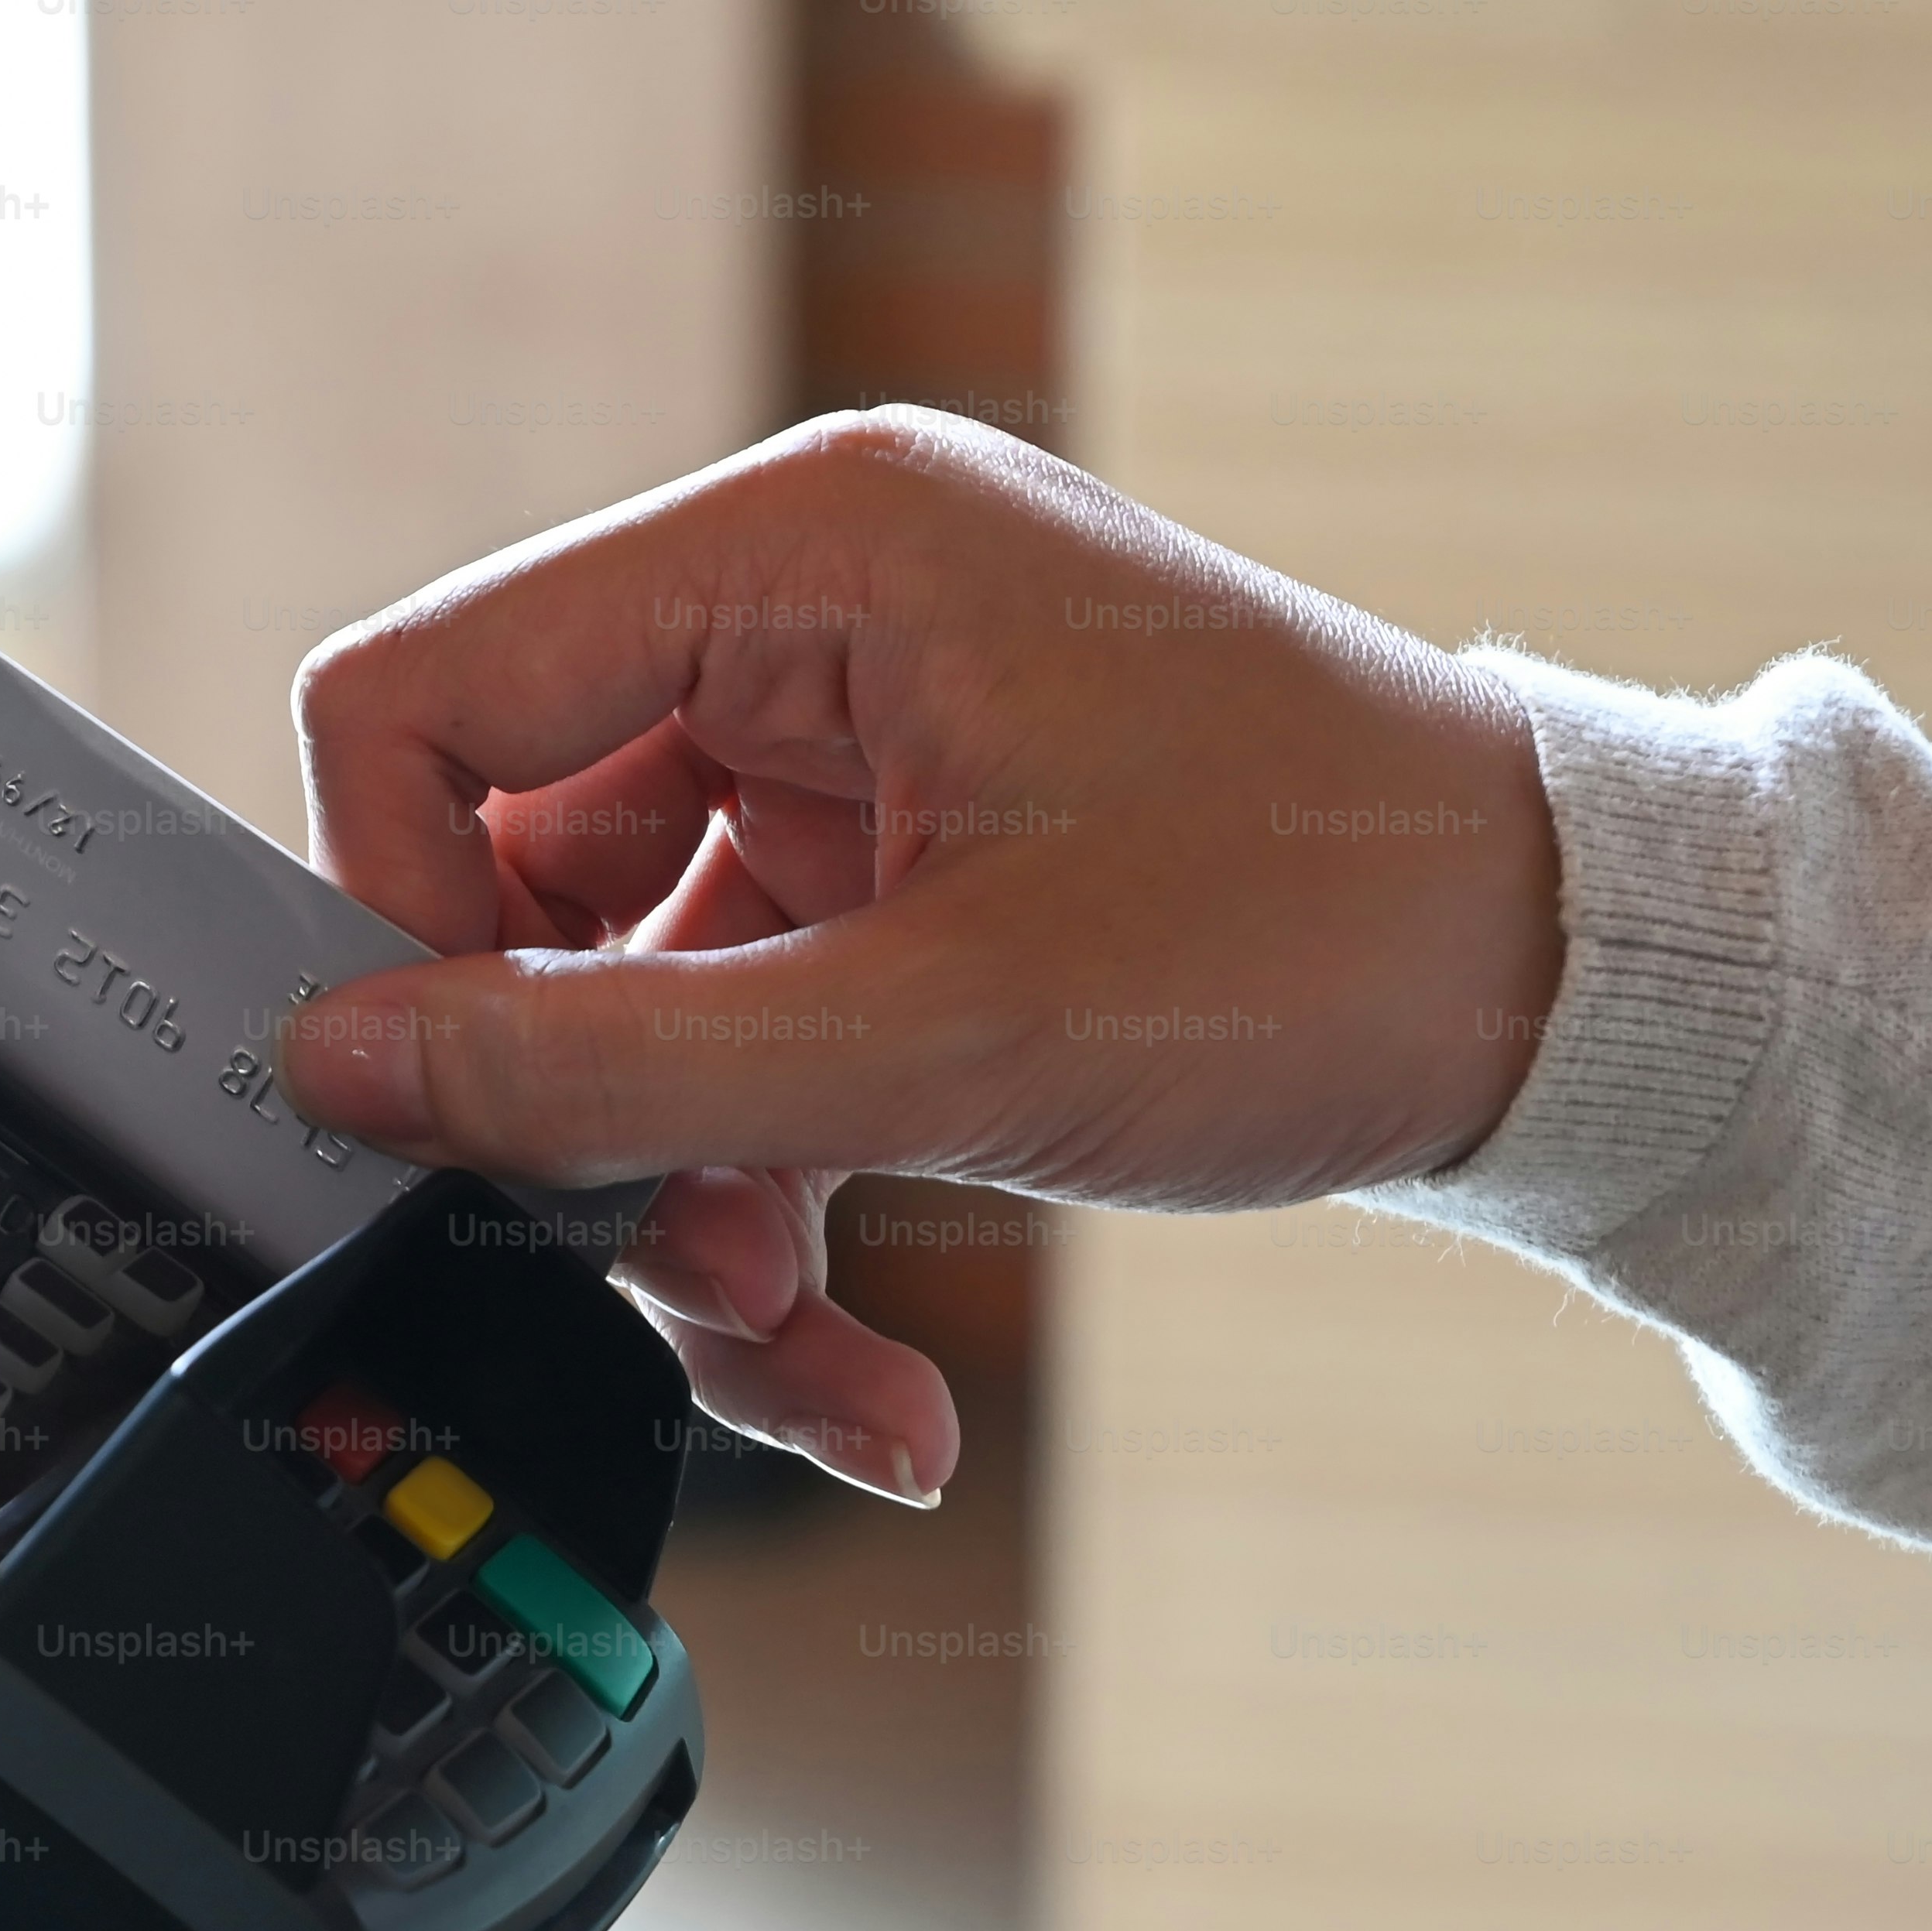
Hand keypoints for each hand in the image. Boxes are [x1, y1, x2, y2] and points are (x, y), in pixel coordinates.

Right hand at [277, 407, 1567, 1505]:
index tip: (463, 1109)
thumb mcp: (939, 1032)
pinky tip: (869, 1379)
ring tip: (813, 1365)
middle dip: (592, 1124)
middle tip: (685, 1282)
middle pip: (519, 885)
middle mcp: (804, 622)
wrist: (1584, 994)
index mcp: (803, 551)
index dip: (397, 913)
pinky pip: (747, 1050)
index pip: (427, 697)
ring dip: (695, 1212)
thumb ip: (609, 1064)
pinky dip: (782, 1211)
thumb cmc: (1328, 935)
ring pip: (630, 1009)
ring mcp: (851, 755)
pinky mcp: (901, 878)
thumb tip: (347, 1069)